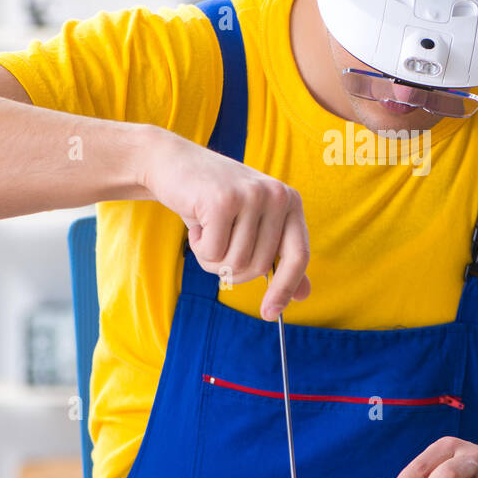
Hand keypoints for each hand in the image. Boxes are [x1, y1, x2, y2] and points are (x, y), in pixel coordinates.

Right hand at [142, 127, 309, 318]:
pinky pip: (213, 252)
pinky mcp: (223, 200)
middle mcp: (277, 195)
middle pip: (259, 266)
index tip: (270, 314)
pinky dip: (199, 246)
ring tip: (206, 228)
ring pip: (235, 261)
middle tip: (217, 244)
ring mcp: (252, 195)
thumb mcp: (251, 225)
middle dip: (231, 267)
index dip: (285, 288)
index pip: (298, 255)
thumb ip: (277, 255)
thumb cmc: (214, 200)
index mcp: (290, 201)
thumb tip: (303, 294)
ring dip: (212, 256)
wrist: (174, 163)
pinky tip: (196, 221)